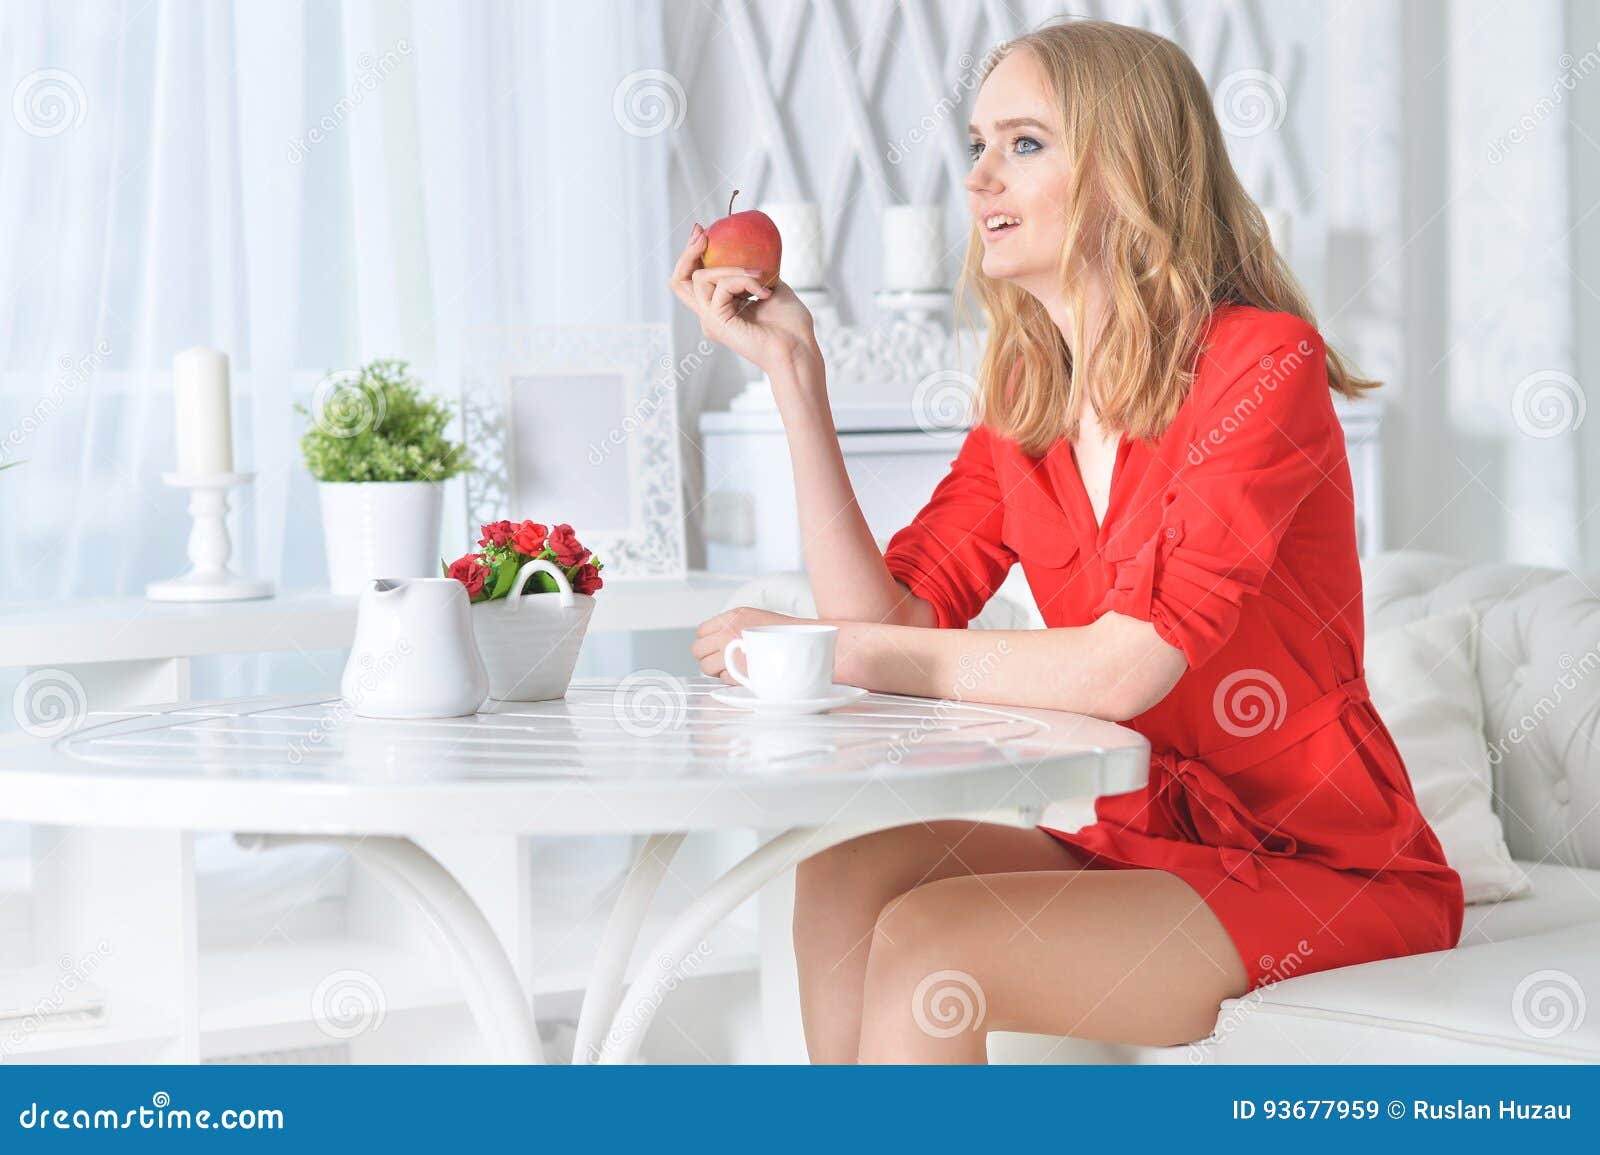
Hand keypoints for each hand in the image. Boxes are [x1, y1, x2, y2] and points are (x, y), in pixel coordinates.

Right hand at [669, 224, 818, 376]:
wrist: (798, 348)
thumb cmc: (790, 325)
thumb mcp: (770, 286)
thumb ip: (754, 273)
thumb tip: (751, 250)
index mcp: (721, 308)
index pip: (693, 279)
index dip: (691, 255)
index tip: (702, 231)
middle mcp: (711, 315)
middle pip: (679, 281)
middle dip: (687, 254)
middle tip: (703, 234)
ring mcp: (711, 320)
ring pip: (701, 277)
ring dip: (732, 268)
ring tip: (759, 276)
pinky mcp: (717, 322)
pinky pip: (722, 287)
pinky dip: (744, 281)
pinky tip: (763, 291)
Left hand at [691, 606, 809, 683]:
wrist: (805, 645)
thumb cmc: (782, 634)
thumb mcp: (753, 618)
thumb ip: (731, 627)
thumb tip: (712, 642)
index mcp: (731, 617)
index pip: (701, 631)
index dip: (706, 642)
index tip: (714, 648)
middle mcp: (727, 633)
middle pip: (697, 650)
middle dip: (707, 657)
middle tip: (719, 661)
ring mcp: (731, 653)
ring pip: (706, 667)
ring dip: (716, 670)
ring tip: (732, 669)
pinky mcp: (738, 671)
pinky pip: (722, 679)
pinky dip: (730, 680)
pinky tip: (745, 674)